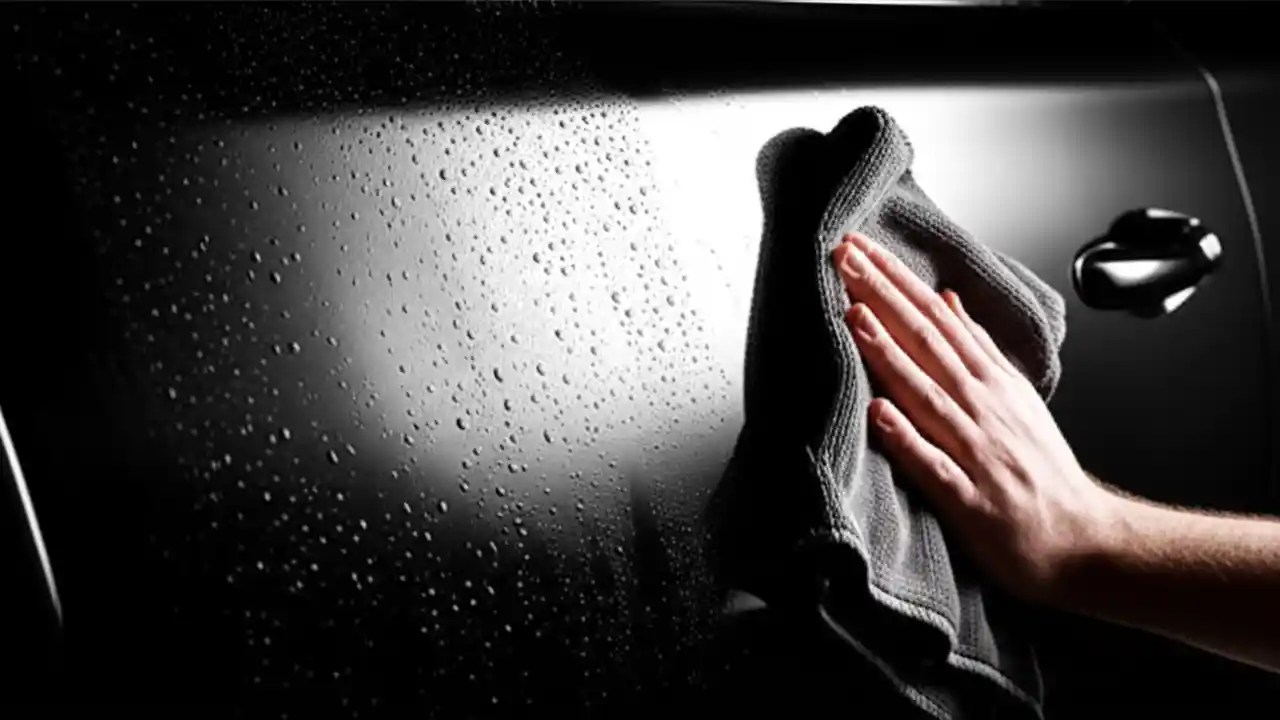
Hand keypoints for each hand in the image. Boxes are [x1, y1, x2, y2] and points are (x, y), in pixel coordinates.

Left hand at [831, 233, 1122, 604]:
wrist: (1080, 539)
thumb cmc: (1039, 469)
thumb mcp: (1014, 396)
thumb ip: (978, 348)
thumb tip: (947, 299)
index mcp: (989, 381)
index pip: (935, 317)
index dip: (898, 280)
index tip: (860, 247)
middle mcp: (982, 407)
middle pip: (927, 341)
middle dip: (884, 296)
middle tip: (845, 257)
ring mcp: (976, 451)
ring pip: (927, 393)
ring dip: (890, 354)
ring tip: (854, 316)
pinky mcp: (969, 499)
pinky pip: (934, 465)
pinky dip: (908, 438)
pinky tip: (879, 413)